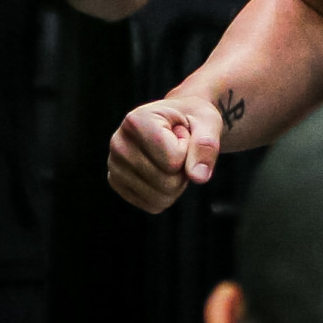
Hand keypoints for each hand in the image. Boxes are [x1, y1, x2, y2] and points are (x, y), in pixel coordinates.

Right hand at [108, 96, 224, 212]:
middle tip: (178, 146)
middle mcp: (118, 143)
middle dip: (184, 168)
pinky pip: (153, 205)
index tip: (182, 131)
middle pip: (167, 182)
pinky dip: (166, 192)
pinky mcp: (117, 183)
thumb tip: (198, 177)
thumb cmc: (192, 118)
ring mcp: (114, 165)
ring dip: (176, 181)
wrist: (177, 119)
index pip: (174, 159)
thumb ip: (206, 145)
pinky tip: (161, 167)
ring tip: (170, 156)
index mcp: (137, 120)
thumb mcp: (208, 121)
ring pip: (160, 198)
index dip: (189, 149)